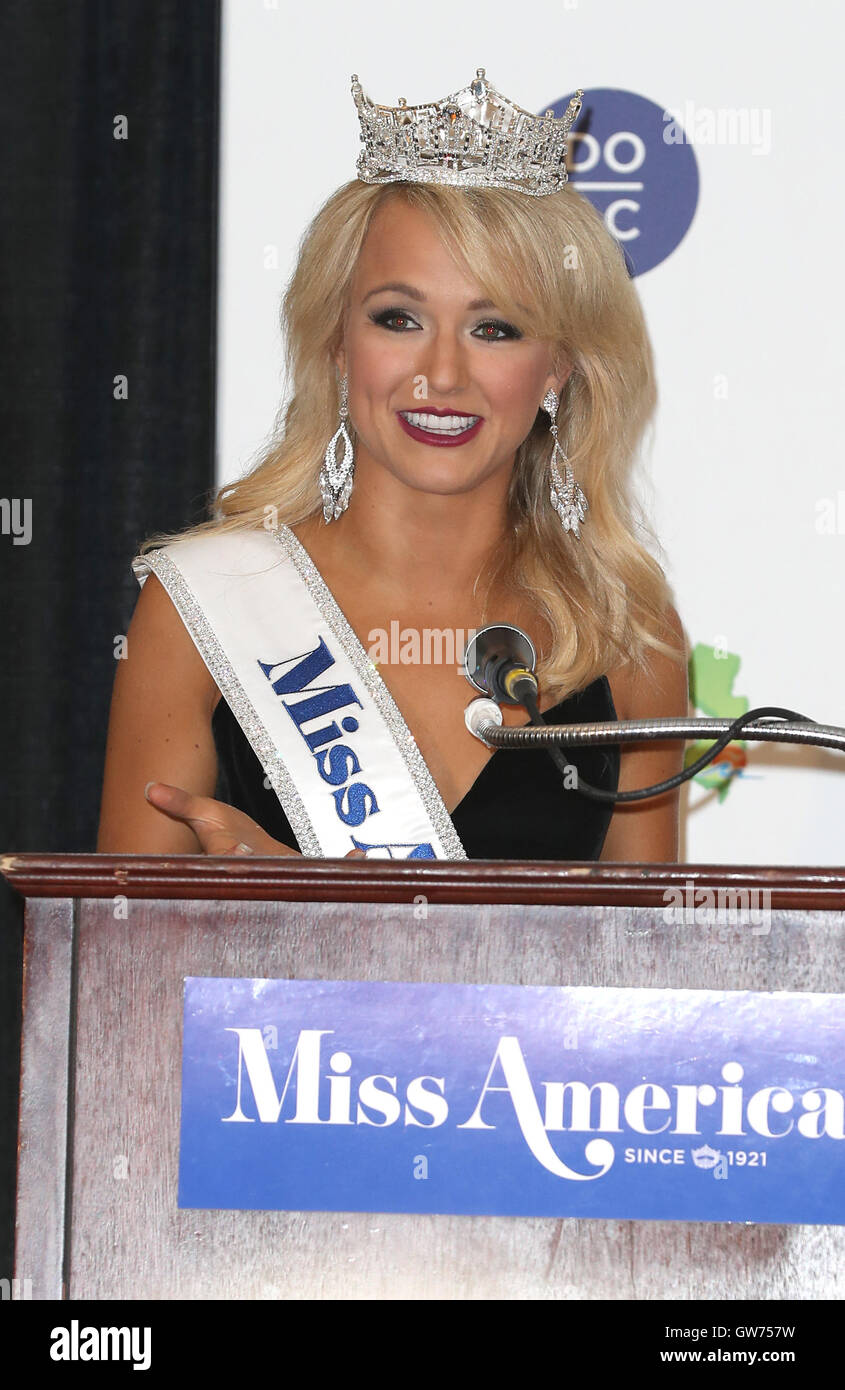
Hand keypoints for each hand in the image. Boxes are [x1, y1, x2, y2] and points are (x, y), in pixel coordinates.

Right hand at [144, 782, 364, 857]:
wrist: (245, 849)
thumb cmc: (222, 832)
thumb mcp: (203, 814)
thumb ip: (180, 804)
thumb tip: (149, 788)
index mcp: (231, 860)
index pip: (231, 860)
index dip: (235, 858)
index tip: (239, 851)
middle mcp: (258, 873)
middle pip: (270, 875)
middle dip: (285, 872)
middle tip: (304, 867)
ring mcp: (282, 876)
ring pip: (300, 879)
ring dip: (322, 874)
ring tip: (350, 862)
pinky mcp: (303, 874)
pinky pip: (324, 873)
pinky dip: (343, 867)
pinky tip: (360, 857)